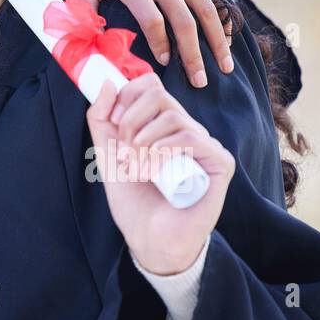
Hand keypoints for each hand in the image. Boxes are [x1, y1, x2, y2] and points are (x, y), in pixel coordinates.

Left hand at [71, 0, 233, 87]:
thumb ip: (81, 11)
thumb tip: (82, 43)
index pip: (152, 20)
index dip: (160, 43)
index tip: (164, 62)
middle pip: (183, 20)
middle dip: (194, 55)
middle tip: (200, 82)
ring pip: (205, 9)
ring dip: (217, 40)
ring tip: (225, 66)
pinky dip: (222, 16)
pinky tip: (227, 36)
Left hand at [85, 75, 234, 274]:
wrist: (150, 237)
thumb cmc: (133, 197)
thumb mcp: (107, 152)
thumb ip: (100, 117)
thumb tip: (108, 82)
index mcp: (162, 122)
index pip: (150, 85)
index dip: (127, 97)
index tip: (113, 124)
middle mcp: (186, 128)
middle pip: (158, 94)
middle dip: (130, 120)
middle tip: (123, 152)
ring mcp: (205, 143)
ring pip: (172, 116)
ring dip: (143, 141)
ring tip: (135, 169)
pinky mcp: (219, 161)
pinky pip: (191, 137)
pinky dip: (163, 150)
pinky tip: (151, 171)